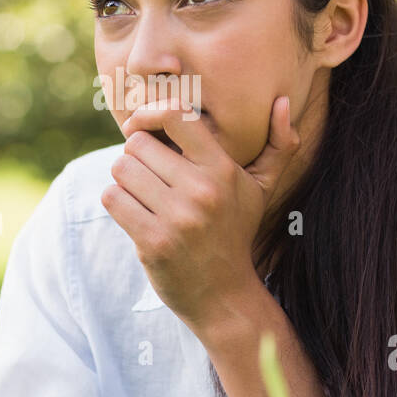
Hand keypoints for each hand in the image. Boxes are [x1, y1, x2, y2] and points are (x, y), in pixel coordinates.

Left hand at [100, 94, 300, 329]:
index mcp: (223, 170)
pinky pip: (113, 198)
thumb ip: (279, 144)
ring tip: (142, 194)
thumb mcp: (260, 189)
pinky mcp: (154, 242)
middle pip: (137, 144)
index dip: (149, 114)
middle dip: (135, 156)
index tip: (142, 128)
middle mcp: (202, 191)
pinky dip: (117, 202)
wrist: (224, 296)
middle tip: (148, 175)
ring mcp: (178, 218)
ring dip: (124, 180)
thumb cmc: (236, 232)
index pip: (176, 115)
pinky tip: (134, 212)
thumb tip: (283, 101)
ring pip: (121, 169)